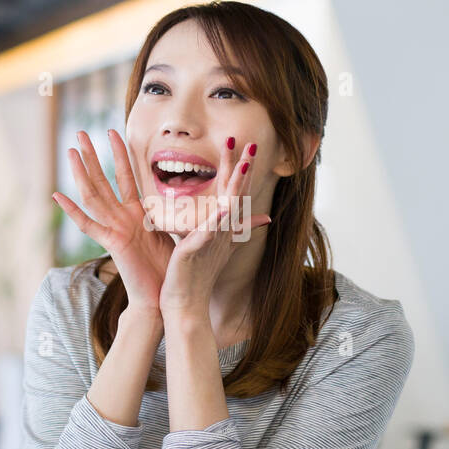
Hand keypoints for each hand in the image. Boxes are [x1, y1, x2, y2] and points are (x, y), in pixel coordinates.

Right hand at [52, 129, 172, 312]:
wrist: (163, 298)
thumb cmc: (168, 269)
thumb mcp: (171, 233)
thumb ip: (167, 214)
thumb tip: (180, 199)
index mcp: (135, 215)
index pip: (125, 177)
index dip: (120, 155)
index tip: (114, 131)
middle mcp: (121, 219)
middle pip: (102, 180)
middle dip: (92, 155)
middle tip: (80, 132)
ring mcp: (114, 230)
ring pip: (94, 195)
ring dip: (82, 172)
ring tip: (71, 150)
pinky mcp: (112, 244)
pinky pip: (88, 225)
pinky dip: (72, 211)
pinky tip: (57, 196)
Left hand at [159, 138, 270, 319]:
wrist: (185, 304)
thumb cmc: (196, 276)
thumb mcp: (218, 247)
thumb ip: (238, 229)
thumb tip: (263, 218)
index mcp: (222, 227)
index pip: (234, 193)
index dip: (240, 170)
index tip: (245, 146)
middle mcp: (222, 231)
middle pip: (235, 194)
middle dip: (242, 168)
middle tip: (251, 144)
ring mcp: (213, 240)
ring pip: (228, 208)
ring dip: (236, 186)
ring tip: (243, 164)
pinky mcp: (198, 250)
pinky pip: (209, 233)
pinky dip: (217, 221)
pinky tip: (224, 208)